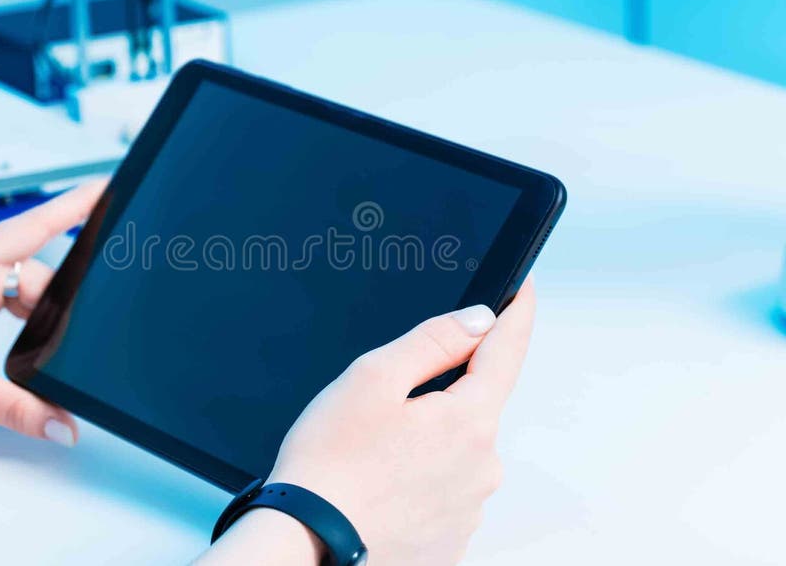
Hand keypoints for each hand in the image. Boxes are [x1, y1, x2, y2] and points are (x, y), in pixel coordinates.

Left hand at [0, 182, 104, 443]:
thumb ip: (18, 408)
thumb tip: (61, 423)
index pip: (32, 227)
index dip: (74, 206)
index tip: (105, 187)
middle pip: (35, 269)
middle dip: (54, 304)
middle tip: (65, 337)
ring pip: (21, 285)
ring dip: (34, 315)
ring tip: (35, 347)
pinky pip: (4, 293)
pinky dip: (19, 315)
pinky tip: (21, 338)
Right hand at [205, 280, 535, 564]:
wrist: (306, 545)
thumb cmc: (328, 466)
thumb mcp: (373, 378)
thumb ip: (433, 341)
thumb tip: (479, 320)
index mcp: (469, 422)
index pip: (507, 351)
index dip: (515, 314)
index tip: (522, 289)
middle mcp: (482, 469)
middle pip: (473, 405)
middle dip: (439, 393)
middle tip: (381, 408)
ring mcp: (468, 509)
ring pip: (454, 450)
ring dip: (424, 441)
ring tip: (369, 455)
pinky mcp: (450, 540)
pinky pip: (443, 490)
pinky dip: (417, 479)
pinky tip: (379, 484)